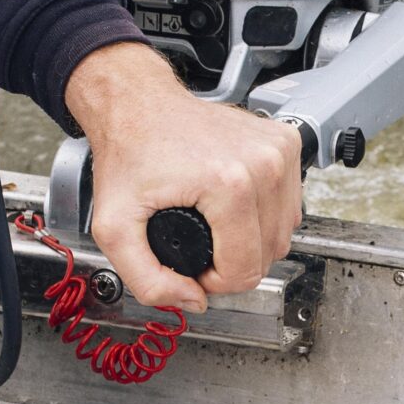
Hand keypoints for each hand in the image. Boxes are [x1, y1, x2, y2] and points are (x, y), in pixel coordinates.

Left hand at [66, 42, 302, 312]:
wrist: (139, 103)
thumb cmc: (129, 151)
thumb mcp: (114, 226)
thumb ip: (145, 279)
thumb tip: (191, 300)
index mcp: (229, 184)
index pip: (246, 270)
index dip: (216, 282)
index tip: (194, 264)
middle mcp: (263, 165)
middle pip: (269, 254)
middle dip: (235, 263)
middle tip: (201, 244)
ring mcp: (279, 151)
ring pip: (284, 233)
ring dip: (252, 241)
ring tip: (217, 225)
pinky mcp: (286, 143)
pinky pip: (289, 205)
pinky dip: (265, 215)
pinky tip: (235, 205)